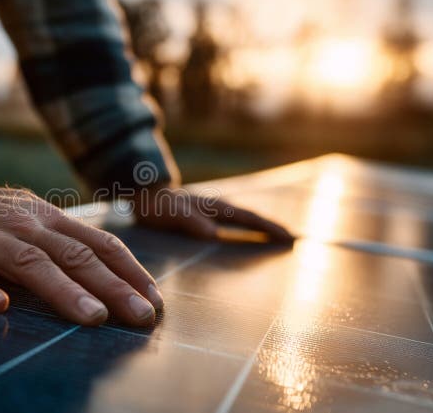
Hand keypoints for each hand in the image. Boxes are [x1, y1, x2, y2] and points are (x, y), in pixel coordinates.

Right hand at [0, 183, 162, 326]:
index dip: (129, 271)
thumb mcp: (21, 223)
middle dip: (112, 286)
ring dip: (63, 290)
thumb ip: (55, 247)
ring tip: (92, 316)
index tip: (154, 300)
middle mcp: (19, 224)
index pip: (96, 244)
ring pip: (28, 263)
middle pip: (73, 255)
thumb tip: (103, 282)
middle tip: (141, 317)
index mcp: (42, 218)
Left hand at [131, 183, 294, 242]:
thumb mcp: (171, 213)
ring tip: (275, 236)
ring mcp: (210, 209)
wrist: (141, 192)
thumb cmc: (157, 205)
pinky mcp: (203, 215)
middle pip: (250, 217)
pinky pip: (231, 222)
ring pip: (242, 218)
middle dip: (271, 227)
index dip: (268, 228)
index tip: (288, 237)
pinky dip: (244, 228)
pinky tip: (244, 235)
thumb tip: (213, 234)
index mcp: (214, 207)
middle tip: (291, 239)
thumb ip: (190, 221)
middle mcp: (217, 207)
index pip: (248, 218)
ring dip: (259, 227)